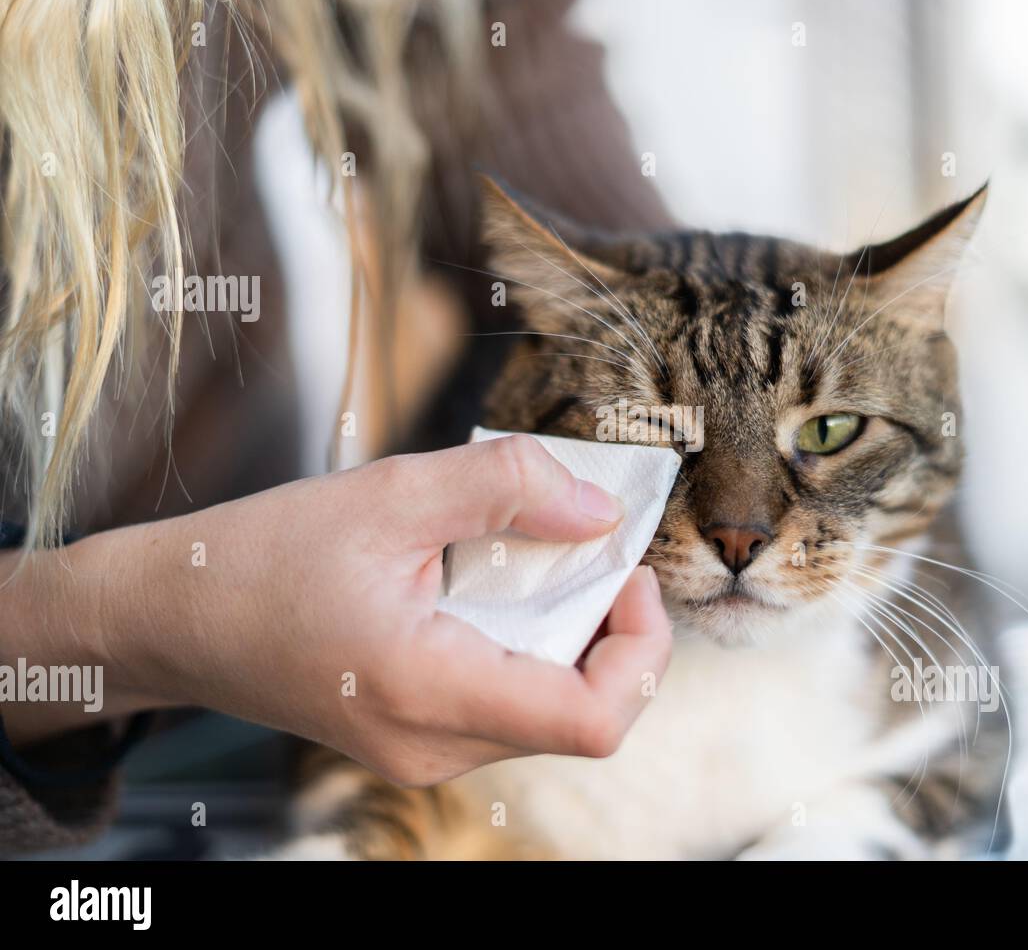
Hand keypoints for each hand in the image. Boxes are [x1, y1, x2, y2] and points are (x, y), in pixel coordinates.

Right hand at [72, 436, 670, 782]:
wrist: (171, 617)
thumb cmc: (262, 557)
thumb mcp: (390, 494)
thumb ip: (505, 487)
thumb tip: (599, 510)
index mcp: (429, 691)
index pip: (595, 721)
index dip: (641, 648)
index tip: (625, 573)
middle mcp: (433, 747)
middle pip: (582, 714)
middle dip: (608, 628)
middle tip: (580, 546)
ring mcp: (422, 755)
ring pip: (548, 712)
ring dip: (567, 635)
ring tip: (526, 560)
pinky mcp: (413, 742)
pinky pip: (505, 707)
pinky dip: (525, 648)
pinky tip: (488, 590)